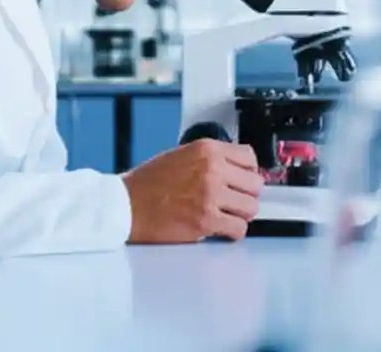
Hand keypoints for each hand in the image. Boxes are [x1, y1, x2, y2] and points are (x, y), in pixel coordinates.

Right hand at [121, 139, 263, 243]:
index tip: (242, 181)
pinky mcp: (206, 220)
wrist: (125, 205)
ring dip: (241, 214)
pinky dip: (232, 232)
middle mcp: (212, 169)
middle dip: (246, 195)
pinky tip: (220, 229)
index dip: (248, 172)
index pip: (249, 157)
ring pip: (251, 208)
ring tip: (226, 216)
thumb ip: (209, 160)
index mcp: (206, 149)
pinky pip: (238, 229)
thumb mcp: (180, 156)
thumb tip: (234, 171)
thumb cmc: (147, 183)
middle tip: (233, 202)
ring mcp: (211, 195)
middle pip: (255, 184)